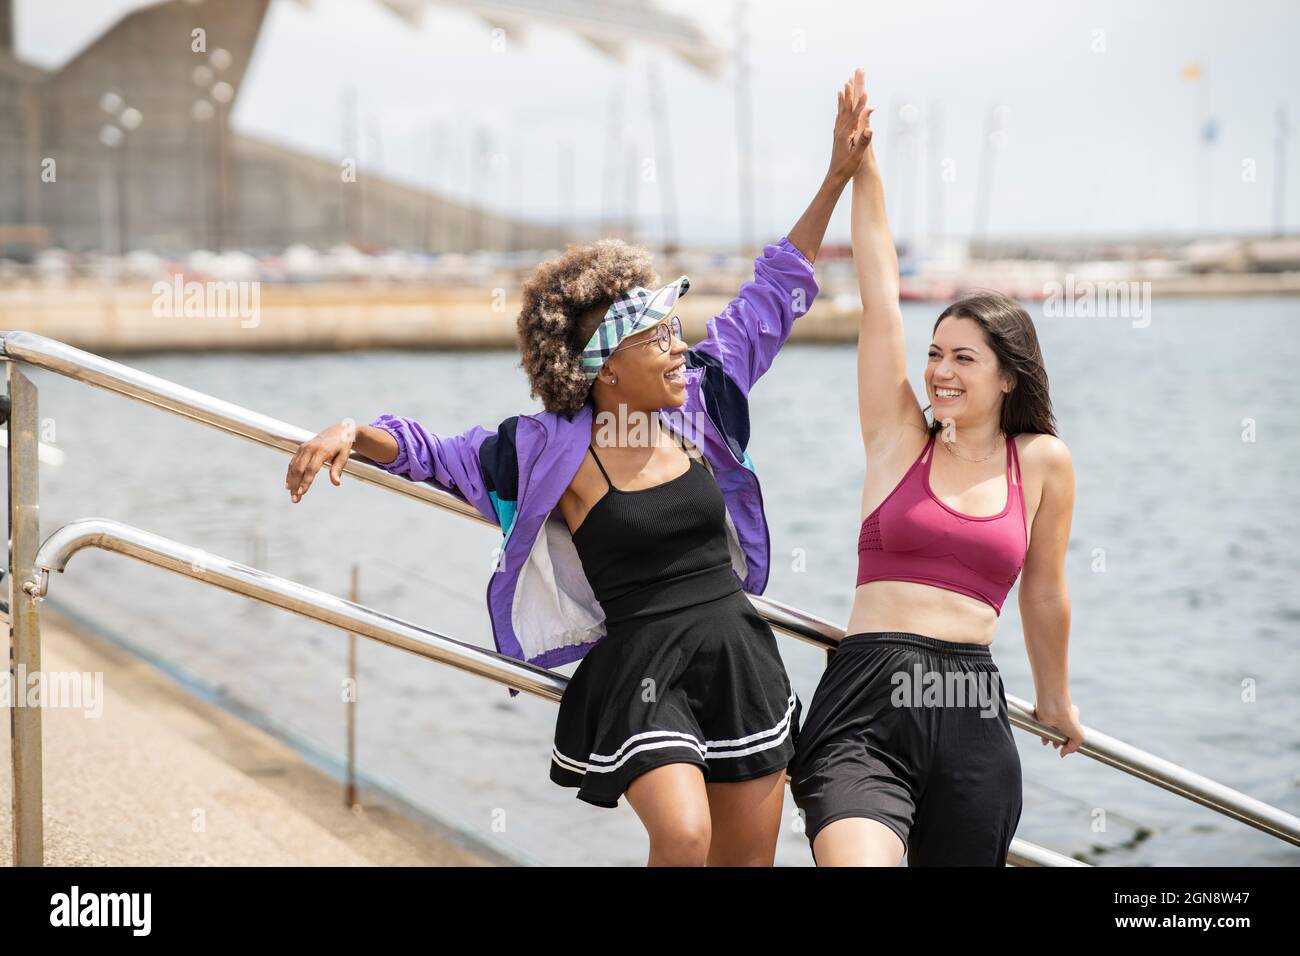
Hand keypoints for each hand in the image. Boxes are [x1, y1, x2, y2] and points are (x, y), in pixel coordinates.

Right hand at [285, 421, 356, 502]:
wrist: (338, 431)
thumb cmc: (343, 445)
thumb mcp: (344, 456)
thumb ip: (338, 469)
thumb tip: (336, 483)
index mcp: (321, 450)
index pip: (311, 469)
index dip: (306, 482)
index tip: (302, 493)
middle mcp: (309, 448)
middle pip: (299, 469)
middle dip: (296, 485)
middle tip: (295, 500)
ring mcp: (303, 448)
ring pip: (294, 467)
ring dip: (291, 482)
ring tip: (292, 496)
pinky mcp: (300, 448)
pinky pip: (293, 463)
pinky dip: (289, 474)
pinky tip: (289, 485)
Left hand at [827, 67, 874, 185]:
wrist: (834, 177)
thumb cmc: (847, 168)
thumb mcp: (857, 156)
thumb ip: (863, 141)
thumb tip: (870, 129)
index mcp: (845, 134)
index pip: (855, 116)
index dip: (861, 104)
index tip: (866, 92)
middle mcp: (839, 131)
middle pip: (845, 109)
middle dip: (849, 95)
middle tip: (849, 81)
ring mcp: (837, 134)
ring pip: (841, 113)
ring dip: (842, 100)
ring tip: (841, 89)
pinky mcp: (837, 137)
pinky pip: (839, 120)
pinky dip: (840, 111)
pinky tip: (840, 109)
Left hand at [1032, 700, 1083, 757]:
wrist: (1053, 708)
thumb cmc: (1068, 719)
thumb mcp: (1078, 737)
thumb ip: (1073, 748)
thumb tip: (1063, 754)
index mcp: (1073, 717)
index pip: (1071, 730)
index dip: (1068, 739)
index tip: (1065, 746)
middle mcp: (1062, 716)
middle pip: (1060, 731)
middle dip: (1057, 740)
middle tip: (1056, 746)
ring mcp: (1051, 717)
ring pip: (1050, 730)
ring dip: (1049, 738)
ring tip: (1050, 744)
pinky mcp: (1042, 718)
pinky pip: (1041, 728)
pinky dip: (1042, 735)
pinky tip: (1044, 741)